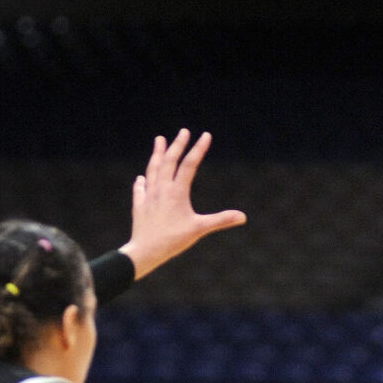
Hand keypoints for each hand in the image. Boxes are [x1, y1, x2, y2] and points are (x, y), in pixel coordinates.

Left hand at [118, 129, 246, 279]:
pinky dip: (143, 181)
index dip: (198, 149)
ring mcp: (148, 196)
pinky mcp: (139, 206)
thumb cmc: (173, 240)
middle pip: (169, 161)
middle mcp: (161, 189)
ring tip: (159, 140)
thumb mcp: (199, 229)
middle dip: (177, 145)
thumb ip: (220, 220)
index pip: (189, 165)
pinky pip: (140, 189)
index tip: (206, 135)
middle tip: (183, 131)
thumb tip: (242, 217)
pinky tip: (142, 178)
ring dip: (157, 154)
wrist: (145, 251)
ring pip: (153, 169)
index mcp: (177, 192)